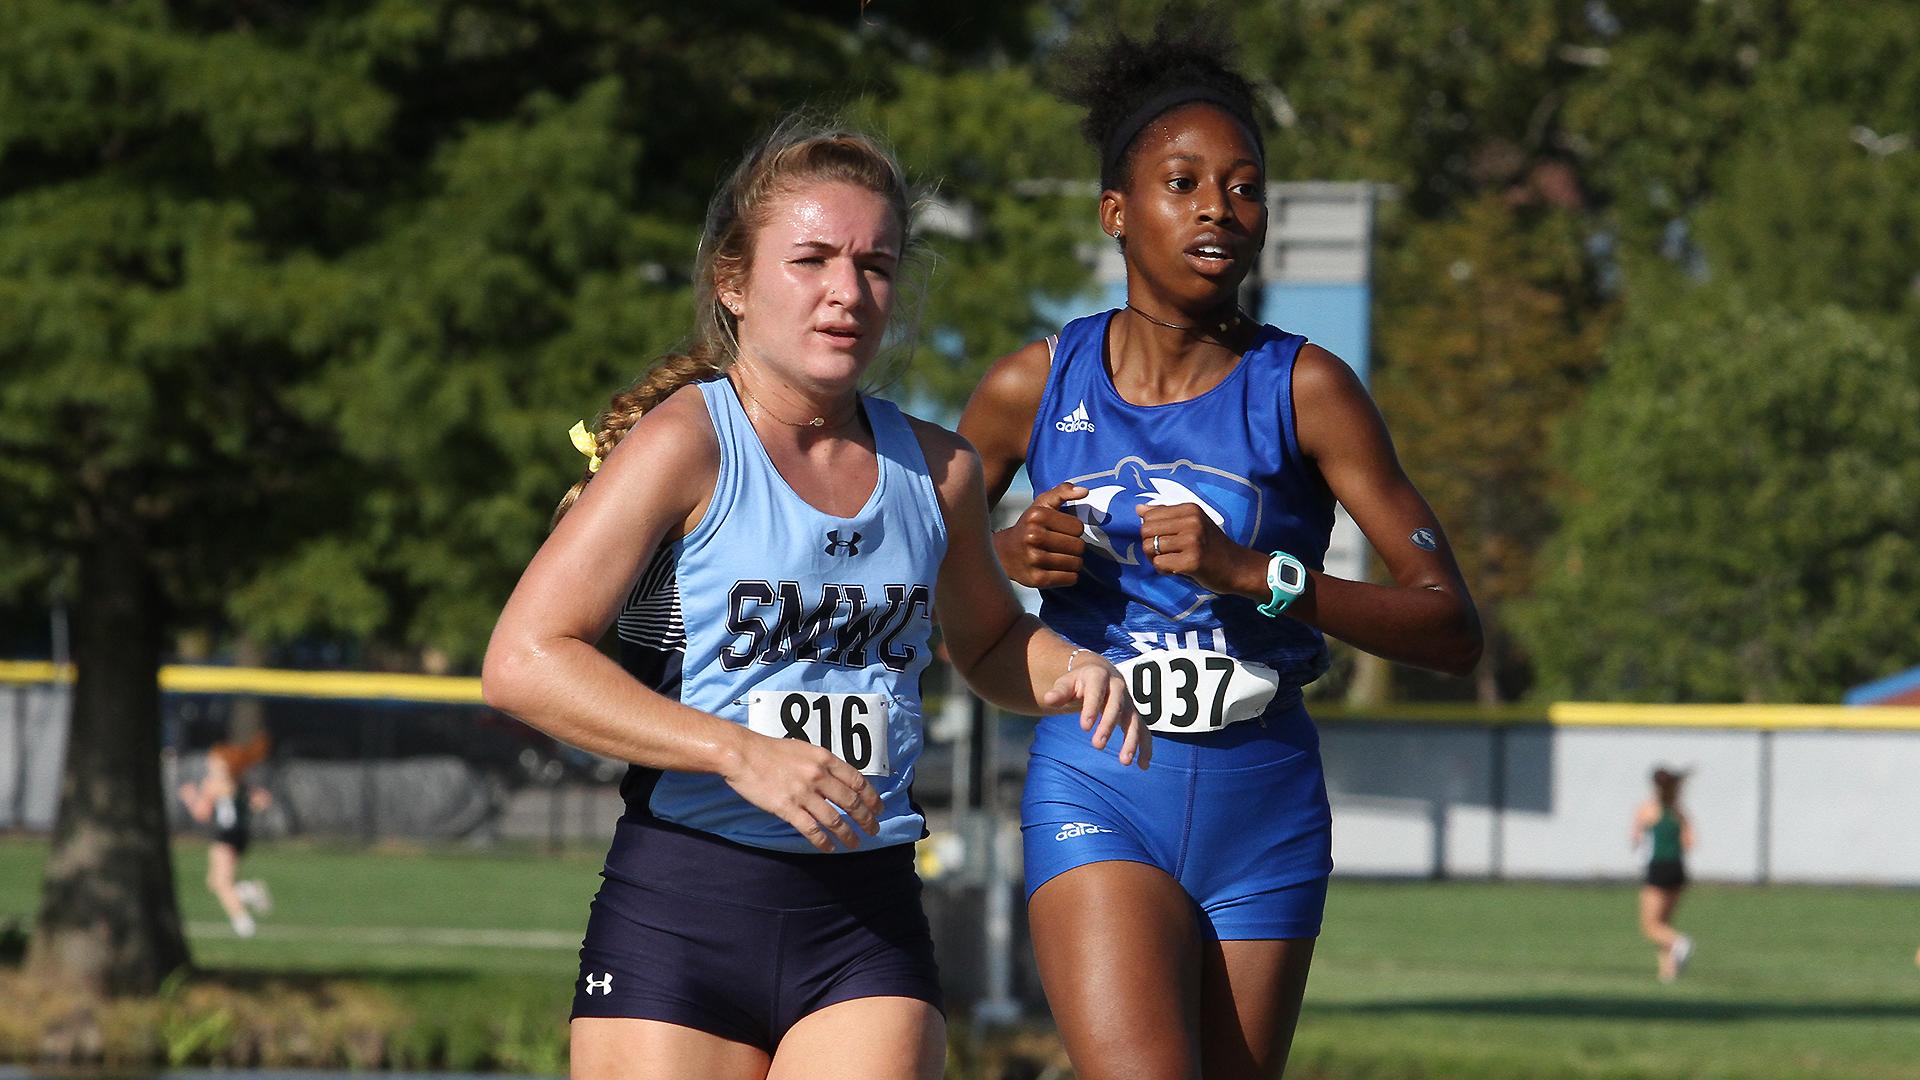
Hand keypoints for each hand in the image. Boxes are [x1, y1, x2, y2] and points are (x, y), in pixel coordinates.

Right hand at [721, 732, 884, 851]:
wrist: (743, 754)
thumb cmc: (770, 750)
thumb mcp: (804, 749)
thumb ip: (822, 764)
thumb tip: (839, 779)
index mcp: (824, 759)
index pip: (857, 781)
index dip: (871, 797)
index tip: (879, 809)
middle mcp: (818, 776)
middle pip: (851, 802)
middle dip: (866, 819)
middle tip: (873, 830)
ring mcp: (803, 793)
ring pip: (834, 819)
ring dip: (848, 834)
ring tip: (855, 844)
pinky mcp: (788, 808)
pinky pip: (811, 829)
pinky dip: (823, 841)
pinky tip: (829, 847)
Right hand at [992, 483, 1088, 587]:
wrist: (1003, 553)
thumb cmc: (1029, 526)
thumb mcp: (1042, 504)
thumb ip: (1063, 492)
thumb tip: (1085, 491)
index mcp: (1037, 516)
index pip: (1078, 527)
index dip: (1073, 530)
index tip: (1061, 531)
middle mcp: (1033, 537)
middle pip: (1079, 546)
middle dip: (1075, 546)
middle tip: (1061, 546)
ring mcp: (1034, 560)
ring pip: (1077, 563)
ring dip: (1073, 561)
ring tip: (1060, 557)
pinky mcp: (1037, 579)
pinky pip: (1071, 579)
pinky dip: (1069, 575)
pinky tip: (1057, 570)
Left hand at [1038, 655, 1150, 769]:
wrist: (1101, 673)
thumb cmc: (1079, 681)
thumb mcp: (1066, 682)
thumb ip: (1059, 692)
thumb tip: (1048, 699)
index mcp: (1099, 676)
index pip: (1096, 692)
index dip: (1091, 708)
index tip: (1084, 727)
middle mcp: (1118, 687)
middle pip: (1116, 706)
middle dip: (1108, 726)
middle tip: (1097, 745)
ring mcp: (1129, 701)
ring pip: (1134, 721)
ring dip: (1132, 740)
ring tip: (1125, 761)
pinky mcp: (1134, 714)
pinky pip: (1144, 730)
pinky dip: (1146, 747)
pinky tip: (1143, 765)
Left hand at [1138, 502, 1262, 598]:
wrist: (1238, 567)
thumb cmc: (1212, 546)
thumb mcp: (1193, 524)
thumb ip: (1166, 516)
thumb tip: (1138, 509)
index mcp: (1190, 509)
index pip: (1149, 515)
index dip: (1151, 531)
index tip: (1165, 539)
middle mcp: (1191, 521)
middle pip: (1146, 530)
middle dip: (1149, 545)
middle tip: (1164, 554)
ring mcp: (1192, 541)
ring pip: (1150, 547)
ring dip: (1155, 559)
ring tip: (1171, 562)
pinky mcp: (1192, 561)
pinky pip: (1159, 564)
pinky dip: (1163, 570)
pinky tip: (1177, 570)